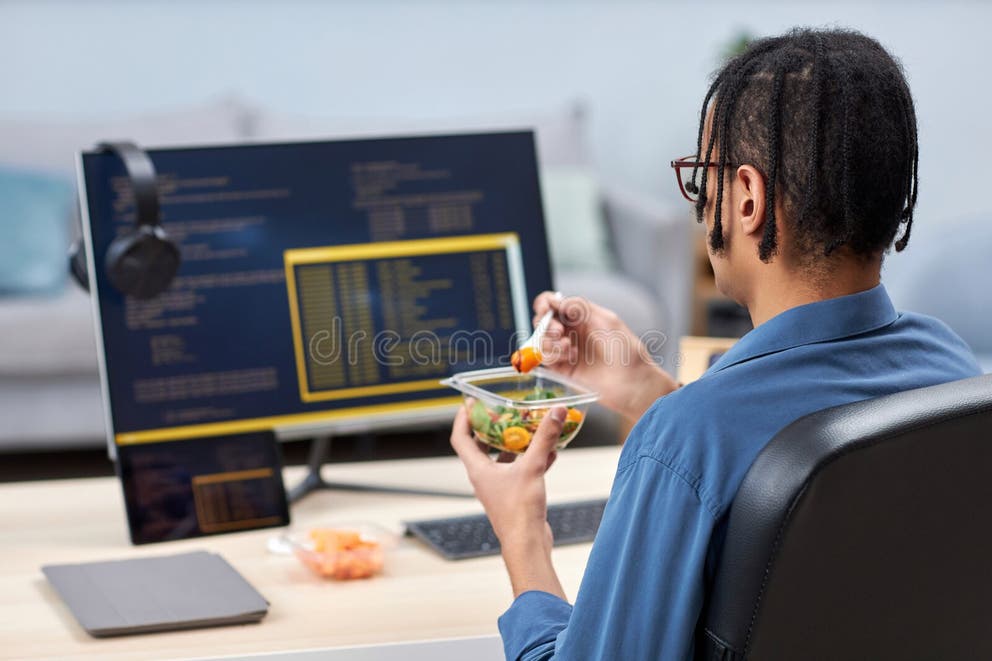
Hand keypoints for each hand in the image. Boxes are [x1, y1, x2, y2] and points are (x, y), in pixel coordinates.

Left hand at [450, 402, 566, 598]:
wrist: (528, 544)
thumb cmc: (520, 511)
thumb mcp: (533, 467)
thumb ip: (544, 438)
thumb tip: (556, 412)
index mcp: (478, 470)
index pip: (460, 437)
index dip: (463, 418)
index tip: (471, 403)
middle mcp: (484, 478)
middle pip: (481, 446)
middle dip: (493, 427)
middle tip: (504, 412)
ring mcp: (498, 487)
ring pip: (503, 458)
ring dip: (515, 443)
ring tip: (530, 429)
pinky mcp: (514, 495)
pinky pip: (520, 471)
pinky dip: (532, 460)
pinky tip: (552, 452)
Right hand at [533, 292, 678, 421]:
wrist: (632, 383)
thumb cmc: (626, 351)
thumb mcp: (607, 321)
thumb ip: (580, 307)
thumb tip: (556, 300)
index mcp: (582, 317)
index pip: (555, 305)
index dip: (545, 303)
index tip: (545, 307)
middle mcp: (572, 332)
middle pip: (543, 322)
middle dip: (546, 324)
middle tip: (558, 331)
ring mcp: (566, 351)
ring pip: (542, 340)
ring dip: (550, 341)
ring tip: (568, 346)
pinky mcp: (563, 369)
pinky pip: (546, 358)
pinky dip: (553, 355)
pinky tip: (570, 357)